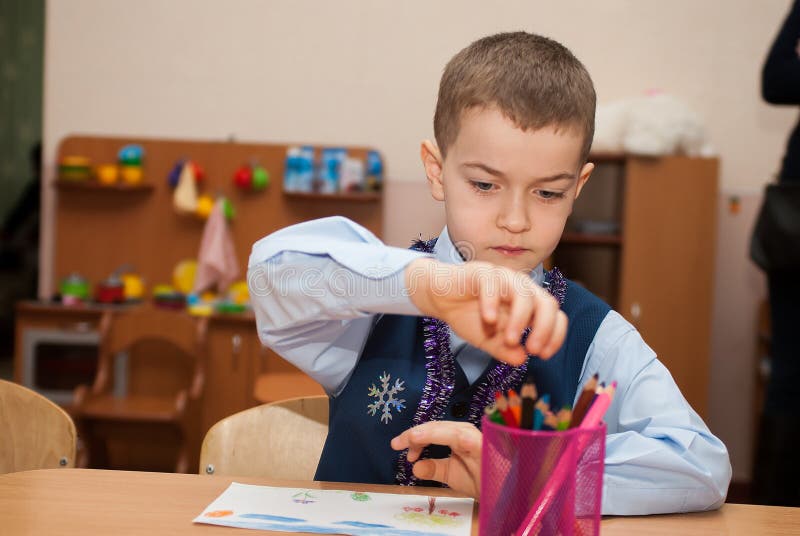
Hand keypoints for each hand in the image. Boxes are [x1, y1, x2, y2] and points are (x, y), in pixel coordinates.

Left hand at [391, 421, 481, 497]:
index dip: (414, 437)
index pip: (432, 431)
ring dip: (425, 432)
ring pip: (446, 428)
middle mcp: (465, 432)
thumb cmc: (482, 480)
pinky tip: (423, 438)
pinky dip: (440, 435)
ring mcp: (474, 436)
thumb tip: (415, 467)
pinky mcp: (481, 444)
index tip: (397, 446)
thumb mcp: (451, 475)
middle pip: (436, 427)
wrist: (505, 492)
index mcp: (458, 437)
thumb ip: (433, 469)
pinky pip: (459, 436)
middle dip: (415, 434)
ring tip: (409, 438)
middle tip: (397, 444)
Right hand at [405, 258, 566, 365]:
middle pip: (547, 302)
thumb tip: (521, 360)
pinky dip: (493, 302)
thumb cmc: (468, 315)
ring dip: (520, 319)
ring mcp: (504, 278)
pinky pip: (493, 283)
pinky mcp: (482, 272)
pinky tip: (488, 320)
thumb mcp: (488, 340)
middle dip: (544, 328)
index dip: (555, 335)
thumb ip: (505, 350)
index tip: (542, 355)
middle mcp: (522, 288)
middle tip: (532, 349)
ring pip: (523, 293)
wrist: (440, 299)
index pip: (555, 315)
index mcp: (529, 304)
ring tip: (509, 340)